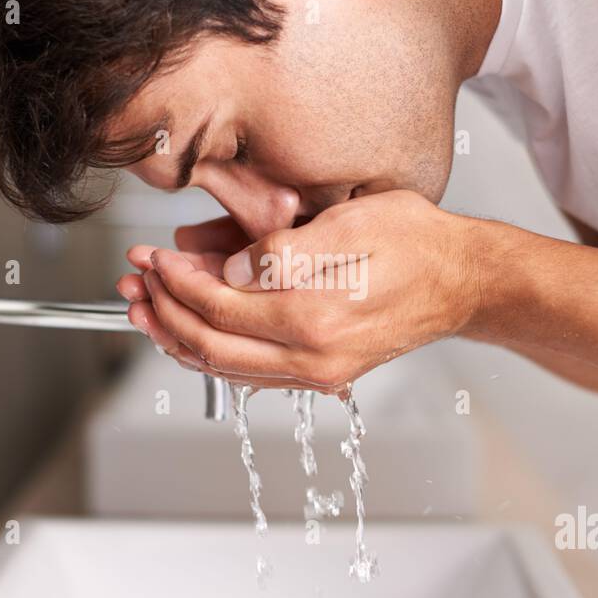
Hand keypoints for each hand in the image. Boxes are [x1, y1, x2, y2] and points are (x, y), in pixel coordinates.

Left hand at [116, 191, 484, 390]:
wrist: (464, 281)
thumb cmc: (416, 243)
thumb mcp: (349, 224)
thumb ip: (284, 251)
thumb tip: (230, 268)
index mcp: (316, 317)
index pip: (221, 307)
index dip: (178, 283)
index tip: (153, 258)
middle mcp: (314, 356)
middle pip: (212, 347)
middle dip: (164, 313)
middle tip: (134, 284)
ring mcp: (319, 370)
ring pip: (226, 368)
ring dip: (178, 338)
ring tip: (144, 311)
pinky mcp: (324, 372)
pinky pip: (251, 373)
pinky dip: (212, 354)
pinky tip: (191, 334)